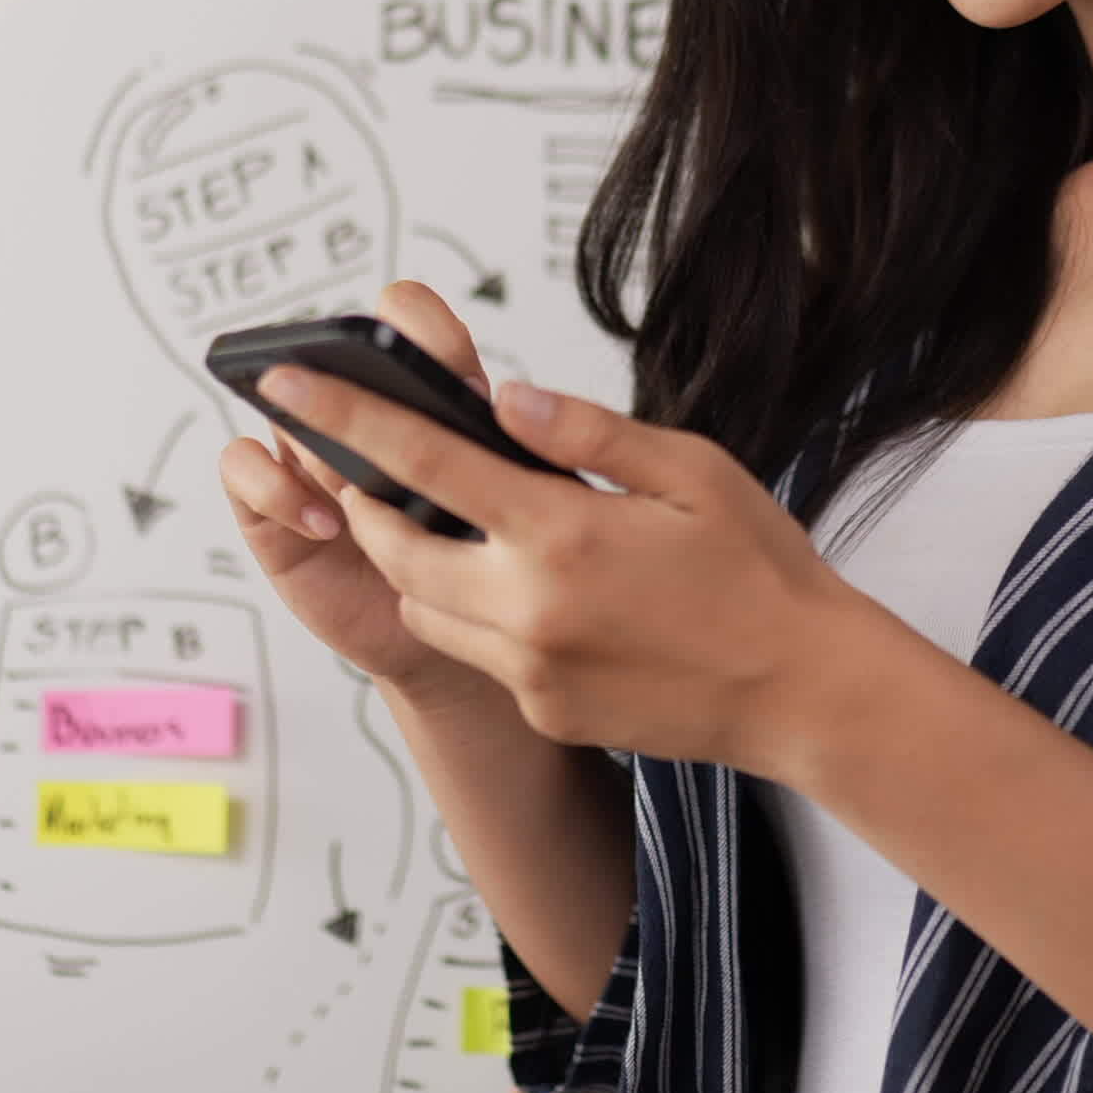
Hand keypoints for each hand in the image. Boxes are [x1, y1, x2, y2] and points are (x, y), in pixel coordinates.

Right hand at [219, 282, 502, 699]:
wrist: (450, 630)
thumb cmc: (478, 554)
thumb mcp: (499, 498)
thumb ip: (491, 447)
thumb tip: (477, 398)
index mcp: (418, 388)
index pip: (406, 315)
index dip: (420, 325)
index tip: (454, 378)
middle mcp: (355, 411)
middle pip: (333, 350)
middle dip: (355, 379)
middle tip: (382, 409)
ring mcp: (305, 452)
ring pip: (285, 405)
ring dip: (319, 445)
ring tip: (355, 490)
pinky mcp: (268, 502)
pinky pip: (242, 464)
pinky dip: (277, 488)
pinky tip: (325, 524)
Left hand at [251, 350, 888, 777]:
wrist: (805, 691)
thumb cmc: (759, 570)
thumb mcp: (691, 470)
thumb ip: (586, 433)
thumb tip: (504, 399)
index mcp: (560, 533)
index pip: (421, 463)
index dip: (345, 417)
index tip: (287, 384)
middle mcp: (528, 608)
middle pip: (394, 548)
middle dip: (370, 503)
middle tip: (378, 471)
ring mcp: (530, 669)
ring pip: (424, 607)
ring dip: (421, 565)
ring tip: (472, 530)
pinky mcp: (544, 708)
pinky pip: (478, 652)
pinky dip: (481, 615)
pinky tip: (544, 594)